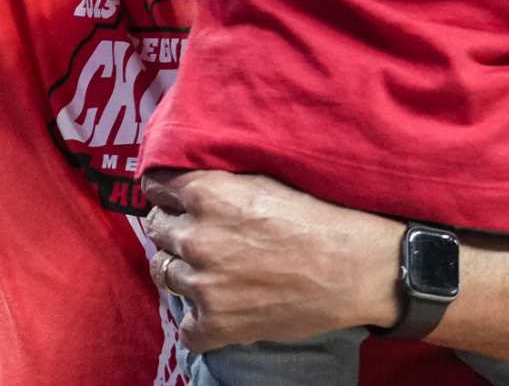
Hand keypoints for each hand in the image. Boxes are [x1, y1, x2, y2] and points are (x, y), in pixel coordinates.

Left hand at [141, 170, 400, 351]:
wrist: (353, 269)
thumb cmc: (316, 219)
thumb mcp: (261, 182)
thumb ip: (218, 183)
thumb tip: (185, 183)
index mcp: (205, 193)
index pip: (156, 189)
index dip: (167, 196)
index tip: (176, 203)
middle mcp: (195, 236)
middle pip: (158, 231)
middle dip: (175, 232)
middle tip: (203, 239)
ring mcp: (202, 283)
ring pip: (165, 274)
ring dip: (184, 273)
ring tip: (214, 273)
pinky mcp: (215, 323)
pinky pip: (186, 327)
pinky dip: (200, 321)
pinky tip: (221, 310)